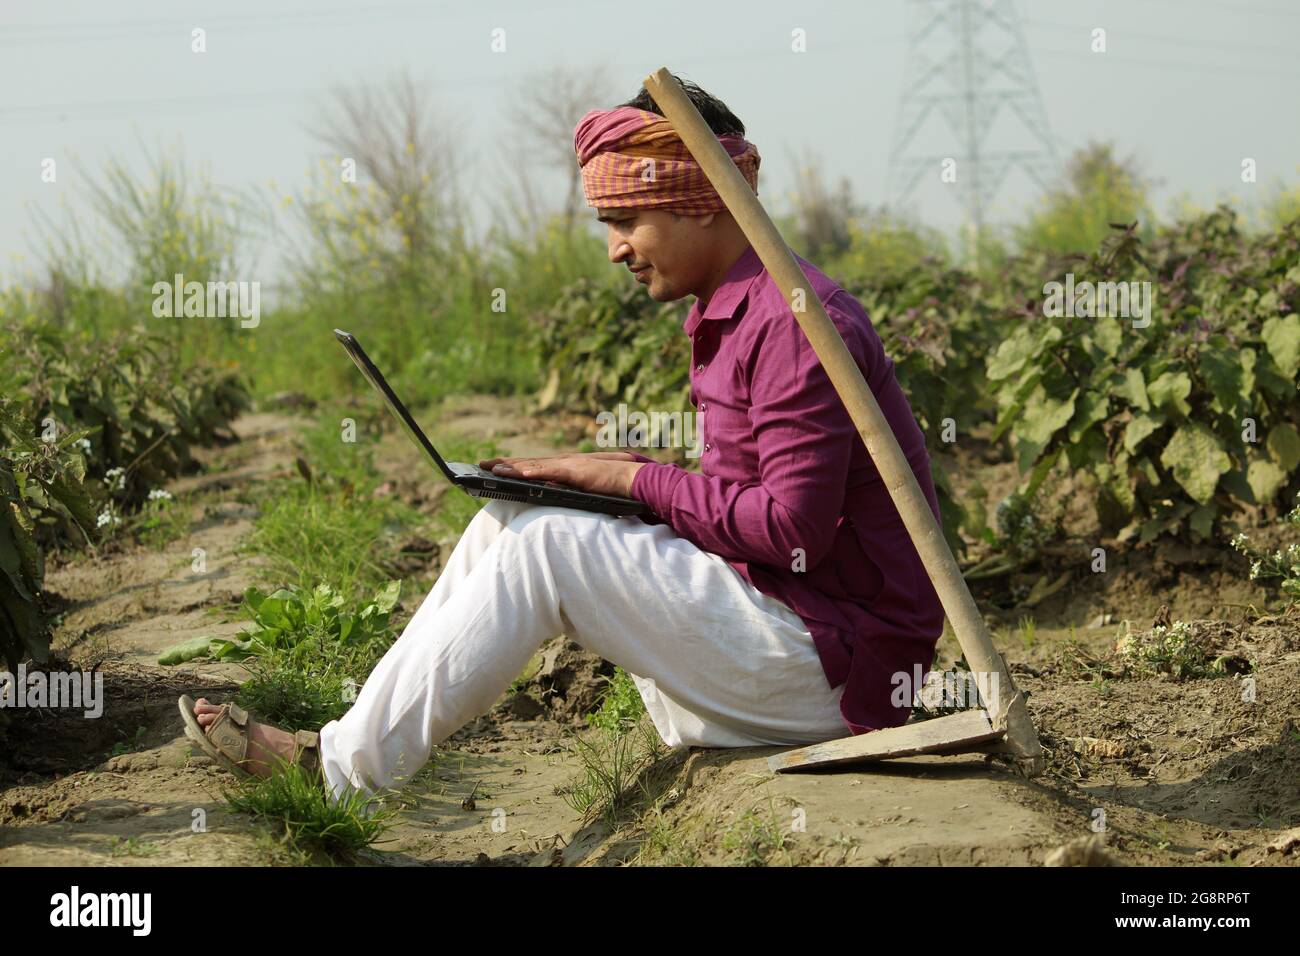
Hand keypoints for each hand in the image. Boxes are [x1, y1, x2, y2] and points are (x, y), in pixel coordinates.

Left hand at [478, 453, 645, 497]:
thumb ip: (569, 492)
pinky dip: (536, 473)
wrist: (636, 480)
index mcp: (565, 467)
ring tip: (492, 469)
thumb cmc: (614, 488)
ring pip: (535, 466)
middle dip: (504, 463)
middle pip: (528, 463)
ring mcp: (570, 466)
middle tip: (481, 463)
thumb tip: (551, 497)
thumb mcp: (585, 492)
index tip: (494, 466)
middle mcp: (564, 463)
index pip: (533, 466)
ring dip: (513, 468)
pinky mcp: (578, 472)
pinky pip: (553, 472)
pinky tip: (521, 475)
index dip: (513, 465)